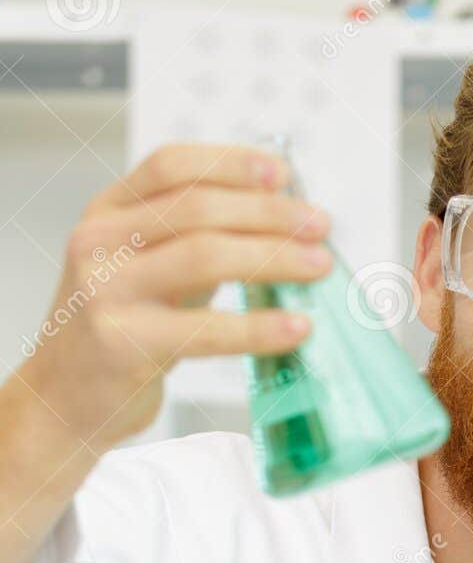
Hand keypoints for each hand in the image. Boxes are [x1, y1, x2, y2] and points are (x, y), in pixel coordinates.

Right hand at [15, 141, 331, 455]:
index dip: (231, 163)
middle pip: (198, 209)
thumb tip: (277, 222)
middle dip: (269, 213)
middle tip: (318, 226)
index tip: (282, 173)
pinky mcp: (124, 343)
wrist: (63, 398)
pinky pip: (206, 329)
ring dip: (272, 259)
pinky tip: (297, 328)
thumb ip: (192, 241)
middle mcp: (101, 242)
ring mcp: (107, 291)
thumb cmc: (118, 332)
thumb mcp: (144, 270)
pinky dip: (260, 327)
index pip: (171, 166)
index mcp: (107, 212)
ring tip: (318, 266)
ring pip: (205, 257)